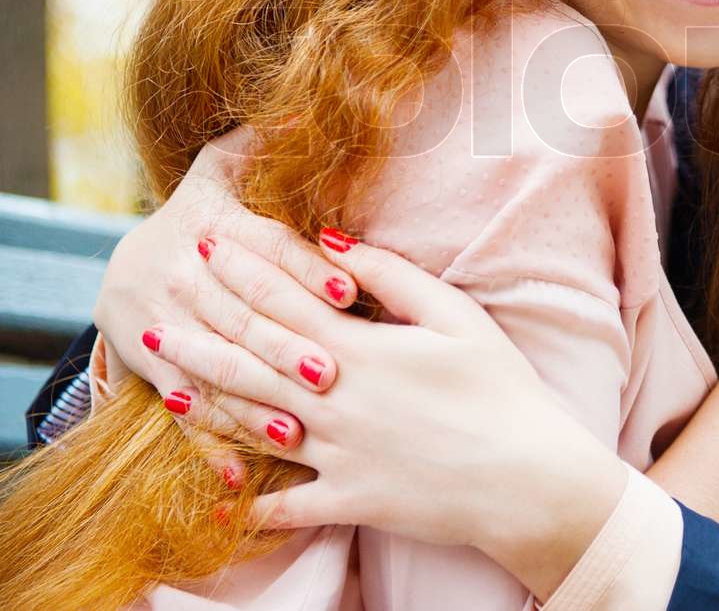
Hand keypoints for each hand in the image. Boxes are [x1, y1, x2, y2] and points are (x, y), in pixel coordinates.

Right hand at [93, 129, 355, 459]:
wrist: (129, 265)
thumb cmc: (209, 213)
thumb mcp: (227, 167)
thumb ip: (268, 139)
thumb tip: (307, 105)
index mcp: (212, 225)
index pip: (264, 247)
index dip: (305, 269)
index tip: (349, 291)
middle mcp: (182, 277)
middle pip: (240, 316)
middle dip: (284, 347)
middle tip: (332, 372)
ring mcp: (164, 330)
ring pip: (212, 370)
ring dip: (254, 403)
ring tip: (297, 429)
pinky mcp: (154, 373)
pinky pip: (184, 414)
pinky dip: (211, 447)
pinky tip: (239, 479)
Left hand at [173, 236, 625, 598]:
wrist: (526, 478)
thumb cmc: (502, 388)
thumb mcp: (457, 317)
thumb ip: (392, 277)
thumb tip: (333, 242)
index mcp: (359, 351)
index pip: (281, 302)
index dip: (240, 272)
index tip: (207, 245)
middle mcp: (333, 402)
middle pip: (250, 358)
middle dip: (203, 326)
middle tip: (162, 302)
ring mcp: (335, 455)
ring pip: (252, 425)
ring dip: (206, 400)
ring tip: (166, 379)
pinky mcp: (348, 499)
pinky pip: (286, 505)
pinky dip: (250, 502)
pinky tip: (219, 495)